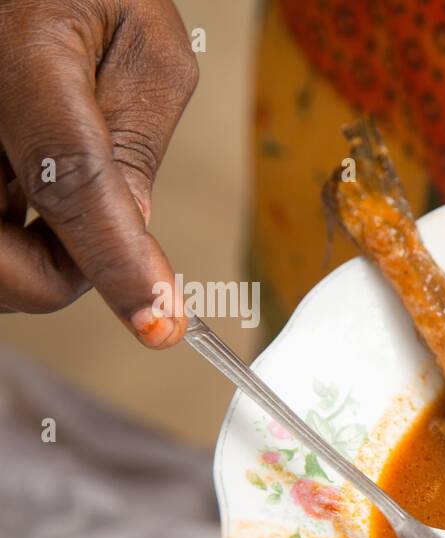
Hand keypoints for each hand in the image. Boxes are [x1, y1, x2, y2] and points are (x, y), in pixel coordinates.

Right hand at [0, 0, 197, 346]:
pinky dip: (5, 228)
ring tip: (45, 192)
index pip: (70, 184)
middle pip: (0, 261)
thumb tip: (133, 225)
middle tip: (100, 248)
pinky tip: (18, 183)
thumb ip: (136, 136)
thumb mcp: (141, 38)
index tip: (159, 323)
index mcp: (17, 53)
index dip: (118, 265)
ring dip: (22, 254)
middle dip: (57, 277)